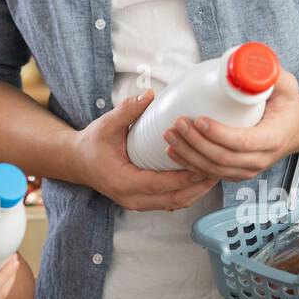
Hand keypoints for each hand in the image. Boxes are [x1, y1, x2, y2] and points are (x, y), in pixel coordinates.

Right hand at [71, 90, 218, 211]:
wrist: (77, 162)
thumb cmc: (92, 144)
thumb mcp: (107, 125)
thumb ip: (128, 110)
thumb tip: (149, 95)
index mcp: (124, 182)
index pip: (164, 184)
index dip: (188, 175)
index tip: (207, 162)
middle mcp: (133, 198)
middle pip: (176, 198)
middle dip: (200, 184)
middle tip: (221, 166)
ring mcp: (138, 203)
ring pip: (176, 202)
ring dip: (197, 189)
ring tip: (216, 171)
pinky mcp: (143, 201)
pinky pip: (170, 200)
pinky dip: (187, 191)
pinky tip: (200, 176)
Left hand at [162, 69, 298, 181]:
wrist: (291, 129)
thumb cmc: (285, 105)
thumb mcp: (286, 86)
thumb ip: (271, 73)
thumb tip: (250, 60)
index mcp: (273, 138)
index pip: (243, 142)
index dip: (219, 134)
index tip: (199, 119)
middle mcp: (260, 159)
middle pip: (223, 158)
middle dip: (195, 142)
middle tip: (177, 123)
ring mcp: (247, 170)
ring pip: (213, 169)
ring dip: (188, 153)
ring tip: (169, 135)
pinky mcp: (235, 173)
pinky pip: (210, 173)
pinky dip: (189, 163)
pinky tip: (173, 151)